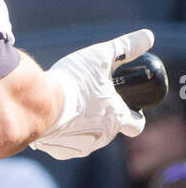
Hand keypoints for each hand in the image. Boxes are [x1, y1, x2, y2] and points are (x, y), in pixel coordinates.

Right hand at [30, 29, 152, 160]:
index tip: (128, 109)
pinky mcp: (60, 151)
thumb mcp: (100, 57)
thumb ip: (125, 47)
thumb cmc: (73, 82)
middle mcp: (102, 137)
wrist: (40, 104)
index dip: (134, 116)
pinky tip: (53, 117)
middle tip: (87, 100)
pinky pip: (64, 143)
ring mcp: (81, 146)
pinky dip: (61, 132)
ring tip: (68, 107)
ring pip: (86, 137)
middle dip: (100, 117)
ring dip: (80, 125)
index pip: (136, 125)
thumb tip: (148, 36)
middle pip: (108, 129)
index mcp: (116, 117)